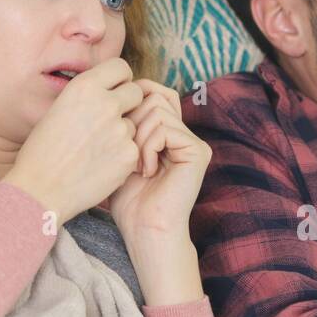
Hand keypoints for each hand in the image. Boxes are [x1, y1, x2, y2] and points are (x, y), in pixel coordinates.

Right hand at [3, 57, 141, 223]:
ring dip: (123, 133)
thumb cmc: (43, 150)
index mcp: (84, 86)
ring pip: (135, 124)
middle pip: (137, 92)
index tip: (116, 91)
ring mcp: (120, 129)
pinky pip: (134, 148)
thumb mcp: (59, 109)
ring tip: (96, 149)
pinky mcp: (129, 154)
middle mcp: (106, 103)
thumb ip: (88, 97)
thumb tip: (111, 89)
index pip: (121, 67)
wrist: (39, 189)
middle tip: (113, 120)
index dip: (120, 80)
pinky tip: (102, 165)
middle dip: (129, 103)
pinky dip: (122, 156)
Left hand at [107, 79, 211, 236]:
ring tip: (138, 166)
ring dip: (138, 138)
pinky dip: (148, 148)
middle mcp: (186, 134)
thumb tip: (125, 87)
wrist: (145, 229)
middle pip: (154, 96)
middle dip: (132, 122)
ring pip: (157, 110)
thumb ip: (128, 121)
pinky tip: (148, 172)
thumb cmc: (128, 198)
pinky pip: (165, 129)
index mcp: (171, 132)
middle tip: (129, 156)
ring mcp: (194, 142)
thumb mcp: (122, 151)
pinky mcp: (198, 151)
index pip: (154, 92)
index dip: (132, 103)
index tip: (118, 132)